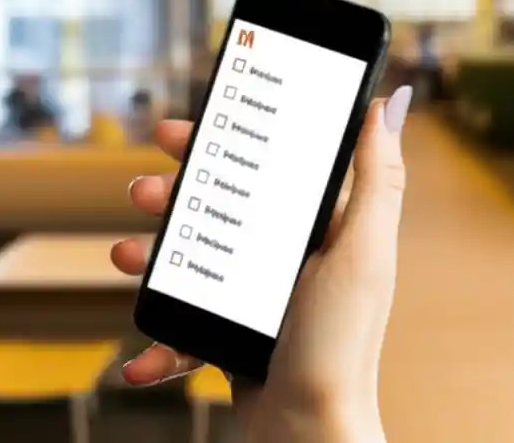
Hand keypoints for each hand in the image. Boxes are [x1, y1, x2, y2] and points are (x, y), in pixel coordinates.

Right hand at [110, 86, 412, 442]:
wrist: (310, 433)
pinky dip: (159, 342)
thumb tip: (390, 103)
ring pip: (194, 261)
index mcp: (323, 228)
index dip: (227, 141)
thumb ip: (375, 178)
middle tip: (141, 191)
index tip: (182, 131)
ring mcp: (257, 299)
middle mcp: (290, 257)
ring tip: (124, 256)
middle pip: (224, 207)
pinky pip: (185, 329)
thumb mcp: (363, 251)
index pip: (271, 166)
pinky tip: (140, 357)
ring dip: (152, 256)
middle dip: (176, 196)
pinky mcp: (232, 338)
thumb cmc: (343, 344)